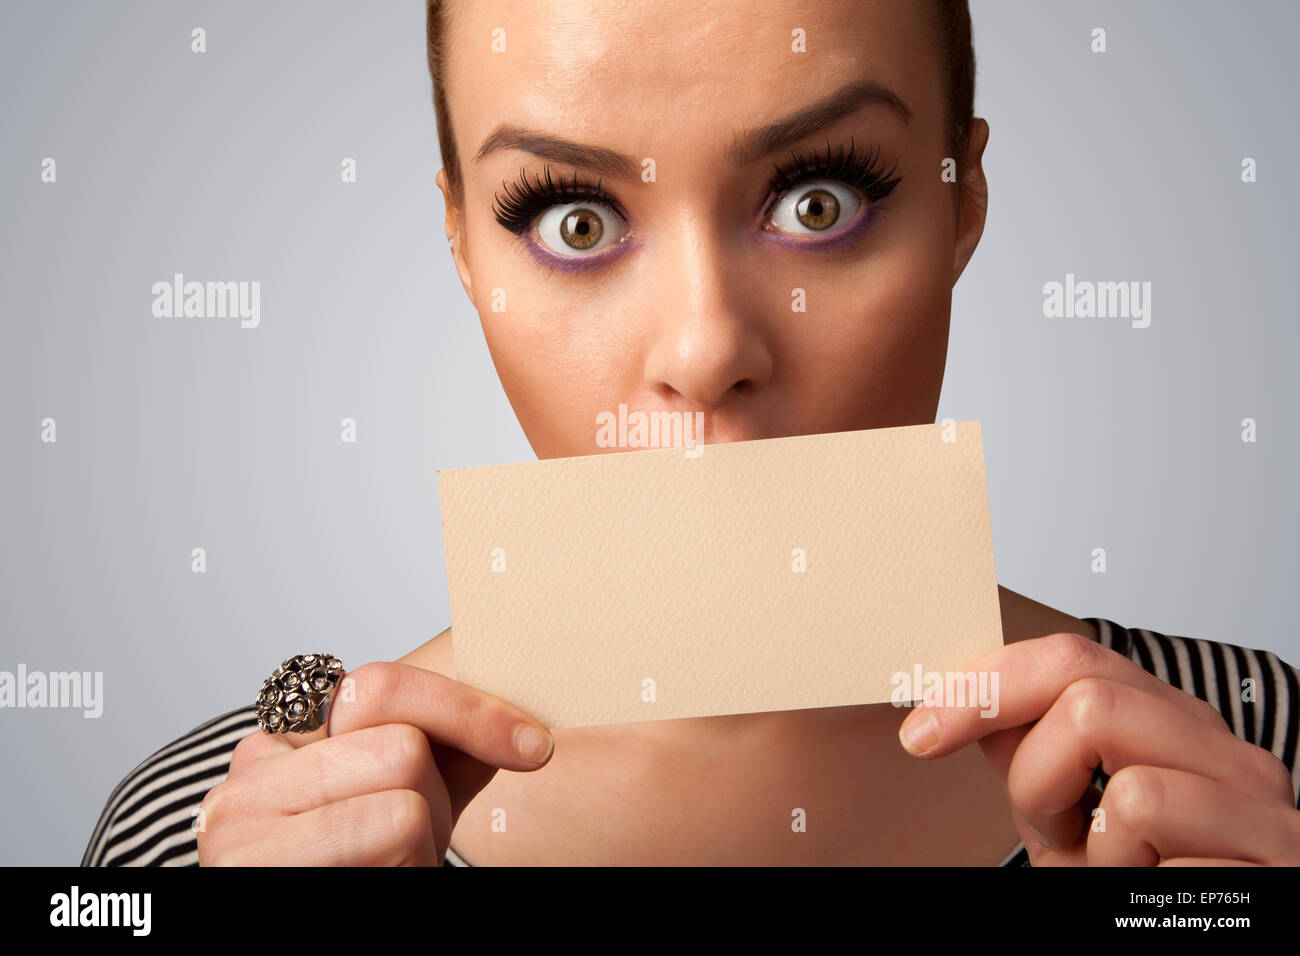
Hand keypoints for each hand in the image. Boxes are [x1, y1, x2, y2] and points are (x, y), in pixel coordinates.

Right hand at [196, 661, 554, 864]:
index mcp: (286, 733)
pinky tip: (377, 876)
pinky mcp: (252, 869)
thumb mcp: (415, 786)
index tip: (534, 746)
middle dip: (435, 796)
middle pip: (401, 746)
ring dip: (422, 839)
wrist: (333, 904)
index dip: (469, 711)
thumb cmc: (373, 861)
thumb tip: (519, 704)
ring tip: (391, 859)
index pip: (381, 687)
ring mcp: (240, 822)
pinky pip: (390, 832)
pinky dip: (409, 864)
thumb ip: (444, 734)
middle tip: (414, 833)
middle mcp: (251, 767)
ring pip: (402, 801)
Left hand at [897, 631, 1299, 864]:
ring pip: (1125, 773)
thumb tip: (964, 696)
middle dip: (1035, 774)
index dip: (983, 688)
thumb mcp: (1069, 819)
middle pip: (1087, 696)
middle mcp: (1229, 754)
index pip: (1071, 657)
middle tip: (1049, 828)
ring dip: (1088, 839)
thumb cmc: (1141, 891)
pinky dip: (1132, 885)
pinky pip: (1162, 842)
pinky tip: (1156, 895)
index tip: (922, 733)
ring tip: (1118, 870)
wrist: (1199, 946)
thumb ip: (1033, 752)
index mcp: (1177, 728)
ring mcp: (1264, 807)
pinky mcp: (1277, 858)